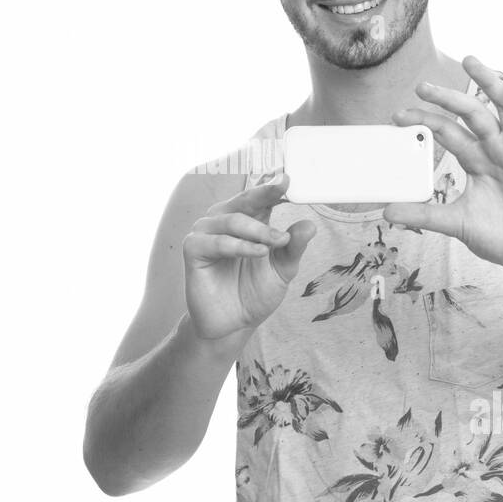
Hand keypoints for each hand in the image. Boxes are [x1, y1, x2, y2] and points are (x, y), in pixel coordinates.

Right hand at [182, 172, 316, 340]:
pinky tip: (258, 252)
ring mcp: (206, 233)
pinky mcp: (193, 249)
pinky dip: (239, 245)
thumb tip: (309, 225)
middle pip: (244, 199)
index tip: (290, 177)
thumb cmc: (255, 293)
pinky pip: (217, 241)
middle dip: (265, 193)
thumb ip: (293, 247)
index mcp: (248, 220)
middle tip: (283, 187)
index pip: (261, 197)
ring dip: (257, 229)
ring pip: (232, 220)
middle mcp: (225, 221)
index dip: (274, 186)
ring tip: (276, 242)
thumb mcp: (283, 269)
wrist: (233, 324)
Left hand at [382, 56, 502, 277]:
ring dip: (490, 84)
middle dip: (448, 99)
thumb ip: (424, 214)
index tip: (398, 116)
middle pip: (472, 114)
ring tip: (471, 62)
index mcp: (477, 160)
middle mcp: (497, 150)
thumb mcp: (456, 223)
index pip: (448, 133)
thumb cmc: (500, 237)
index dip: (426, 122)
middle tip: (422, 86)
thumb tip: (386, 212)